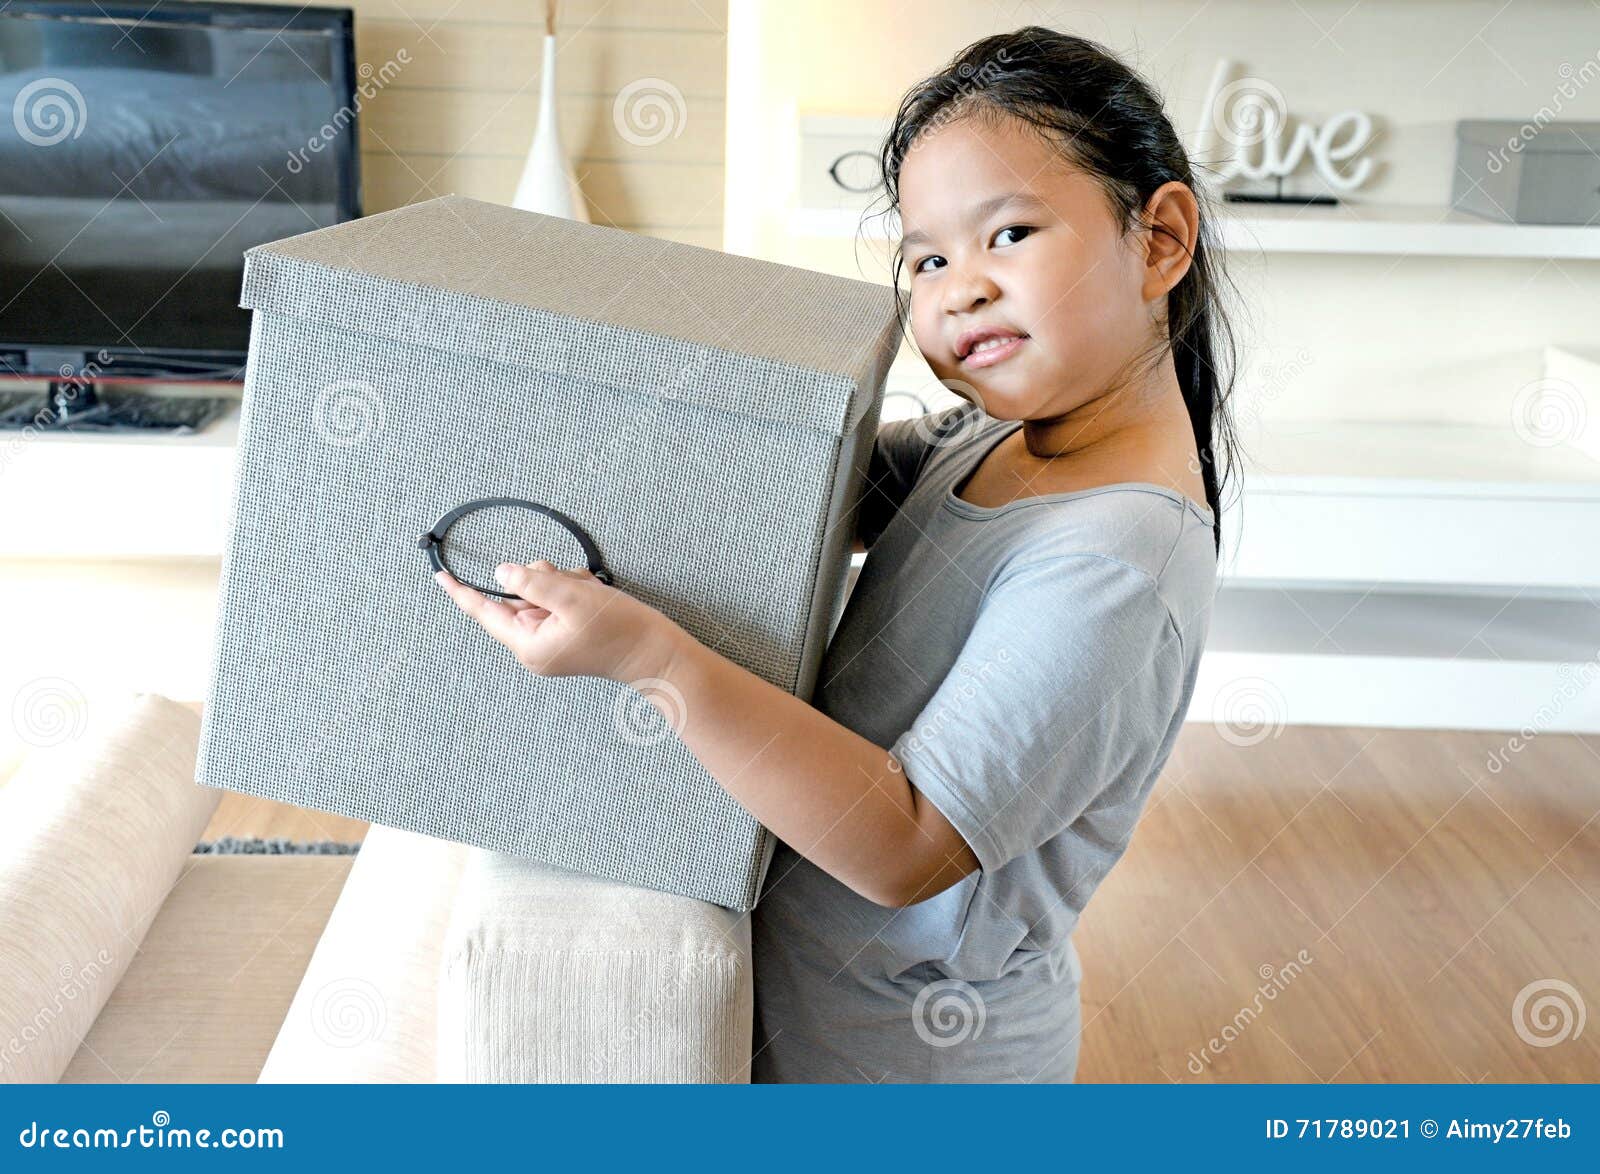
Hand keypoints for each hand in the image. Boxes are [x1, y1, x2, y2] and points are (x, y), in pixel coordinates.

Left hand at [434, 560, 682, 684]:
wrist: (656, 653)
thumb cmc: (619, 630)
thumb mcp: (573, 598)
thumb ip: (533, 583)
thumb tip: (501, 571)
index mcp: (528, 645)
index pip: (485, 612)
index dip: (462, 591)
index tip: (439, 574)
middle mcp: (533, 645)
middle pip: (516, 596)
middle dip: (543, 581)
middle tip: (570, 585)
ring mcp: (549, 638)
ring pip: (538, 592)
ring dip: (562, 584)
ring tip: (587, 595)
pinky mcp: (564, 631)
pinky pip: (556, 598)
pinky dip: (572, 590)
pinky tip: (591, 597)